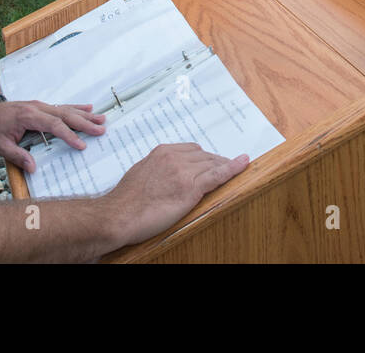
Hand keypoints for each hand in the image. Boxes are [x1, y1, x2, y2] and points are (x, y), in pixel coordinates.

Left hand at [0, 100, 105, 172]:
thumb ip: (18, 156)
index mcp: (27, 116)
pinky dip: (76, 108)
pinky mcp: (41, 107)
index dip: (68, 135)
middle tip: (101, 130)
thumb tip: (33, 168)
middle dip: (84, 123)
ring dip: (84, 115)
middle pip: (64, 115)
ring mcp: (40, 106)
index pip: (53, 125)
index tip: (81, 145)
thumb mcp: (0, 146)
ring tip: (102, 119)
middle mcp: (37, 108)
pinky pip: (61, 107)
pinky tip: (88, 109)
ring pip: (66, 109)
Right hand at [101, 144, 247, 248]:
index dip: (204, 158)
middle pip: (204, 156)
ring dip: (224, 167)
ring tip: (236, 167)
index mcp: (162, 152)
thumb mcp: (141, 172)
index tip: (210, 162)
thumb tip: (165, 172)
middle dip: (215, 162)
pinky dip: (233, 168)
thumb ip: (157, 168)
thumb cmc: (126, 199)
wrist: (120, 214)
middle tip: (225, 167)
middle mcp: (174, 158)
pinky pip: (217, 175)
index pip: (192, 150)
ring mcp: (184, 172)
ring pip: (212, 165)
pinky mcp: (190, 188)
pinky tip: (243, 163)